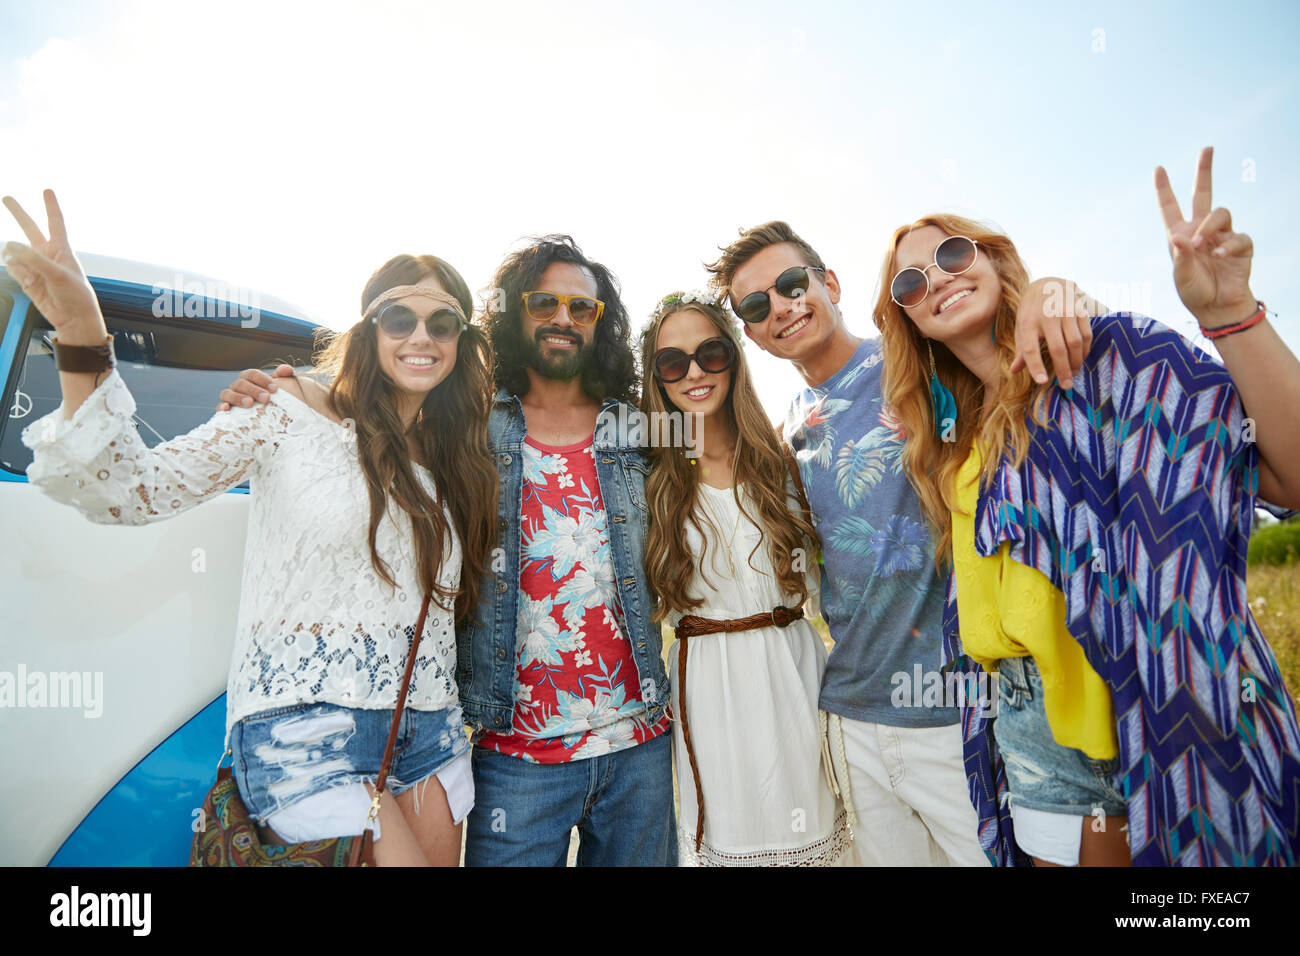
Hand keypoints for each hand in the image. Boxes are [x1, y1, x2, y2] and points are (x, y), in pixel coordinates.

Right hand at [2, 190, 106, 344]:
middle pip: (30, 228)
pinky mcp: (26, 278)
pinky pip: (13, 268)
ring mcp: (35, 265)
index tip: (47, 190)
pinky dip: (16, 272)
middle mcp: (47, 254)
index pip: (55, 222)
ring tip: (31, 274)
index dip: (50, 205)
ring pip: (15, 252)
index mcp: (62, 249)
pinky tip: (27, 281)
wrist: (72, 319)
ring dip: (17, 259)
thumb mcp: (58, 274)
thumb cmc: (76, 296)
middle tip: (6, 198)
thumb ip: (33, 258)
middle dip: (18, 212)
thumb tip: (9, 245)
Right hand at [216, 364, 293, 410]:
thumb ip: (282, 377)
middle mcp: (237, 387)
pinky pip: (219, 407)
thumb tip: (287, 369)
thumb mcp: (276, 388)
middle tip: (266, 398)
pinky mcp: (224, 411)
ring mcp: (229, 398)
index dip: (262, 379)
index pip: (252, 374)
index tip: (275, 389)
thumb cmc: (270, 400)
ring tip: (250, 403)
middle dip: (254, 390)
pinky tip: (227, 409)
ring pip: (227, 393)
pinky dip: (221, 406)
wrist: (264, 417)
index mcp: (248, 379)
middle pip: (241, 383)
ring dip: (238, 397)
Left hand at [1009, 277, 1098, 388]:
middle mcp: (1047, 315)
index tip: (1042, 382)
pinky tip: (1081, 358)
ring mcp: (1065, 311)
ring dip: (1076, 361)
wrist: (1048, 283)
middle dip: (1063, 370)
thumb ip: (1021, 349)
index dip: (1035, 366)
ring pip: (1074, 342)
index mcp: (1027, 322)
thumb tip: (1014, 371)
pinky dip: (1085, 349)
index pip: (1030, 348)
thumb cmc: (1031, 311)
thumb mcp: (1021, 327)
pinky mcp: (1080, 309)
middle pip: (1057, 348)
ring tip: (1073, 373)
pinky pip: (1086, 334)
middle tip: (1066, 385)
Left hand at [1155, 146, 1254, 328]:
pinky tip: (1220, 255)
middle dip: (1204, 170)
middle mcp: (1201, 229)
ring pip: (1220, 212)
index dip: (1164, 189)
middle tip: (1207, 148)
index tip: (1158, 168)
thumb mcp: (1181, 277)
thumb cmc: (1195, 291)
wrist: (1217, 307)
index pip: (1171, 207)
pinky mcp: (1240, 244)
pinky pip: (1237, 236)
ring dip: (1209, 227)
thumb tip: (1178, 236)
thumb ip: (1181, 257)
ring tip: (1203, 247)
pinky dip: (1228, 244)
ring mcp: (1222, 234)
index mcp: (1180, 234)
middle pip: (1203, 193)